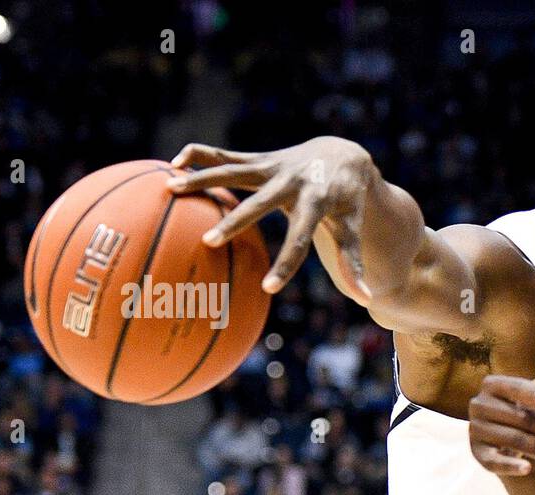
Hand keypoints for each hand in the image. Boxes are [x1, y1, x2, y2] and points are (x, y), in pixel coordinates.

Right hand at [165, 136, 377, 300]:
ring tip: (169, 189)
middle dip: (235, 221)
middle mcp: (291, 182)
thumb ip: (354, 261)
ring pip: (233, 171)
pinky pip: (226, 155)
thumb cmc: (347, 199)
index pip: (300, 239)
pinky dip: (200, 155)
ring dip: (202, 179)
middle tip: (208, 241)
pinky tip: (172, 164)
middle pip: (260, 204)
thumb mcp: (352, 226)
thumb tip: (365, 300)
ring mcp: (272, 167)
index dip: (286, 264)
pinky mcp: (259, 158)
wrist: (343, 154)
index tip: (268, 289)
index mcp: (316, 202)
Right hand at [468, 355, 534, 474]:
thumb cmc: (522, 411)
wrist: (507, 440)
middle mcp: (478, 405)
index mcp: (492, 386)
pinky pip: (493, 461)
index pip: (515, 387)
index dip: (534, 393)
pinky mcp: (476, 453)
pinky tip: (528, 469)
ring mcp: (475, 430)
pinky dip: (511, 465)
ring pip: (513, 440)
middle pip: (520, 418)